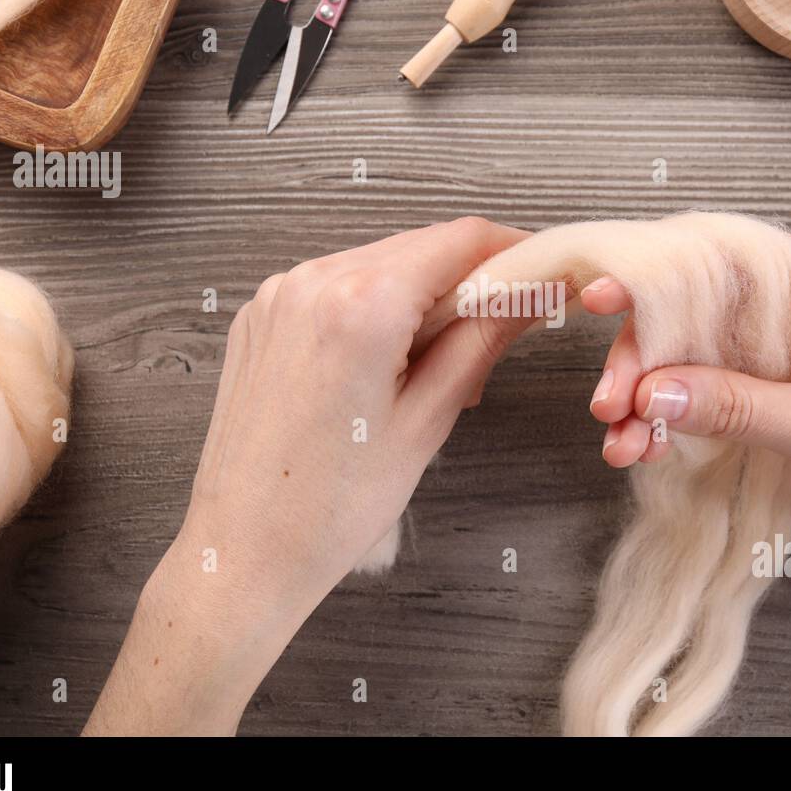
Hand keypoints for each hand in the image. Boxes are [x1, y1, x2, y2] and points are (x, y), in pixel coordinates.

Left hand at [183, 217, 531, 608]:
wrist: (245, 550)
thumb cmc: (333, 504)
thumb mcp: (429, 418)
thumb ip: (485, 338)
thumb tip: (538, 291)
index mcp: (361, 304)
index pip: (463, 240)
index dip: (516, 251)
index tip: (545, 274)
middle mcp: (313, 281)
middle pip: (421, 247)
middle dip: (470, 280)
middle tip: (501, 335)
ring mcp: (279, 295)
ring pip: (379, 264)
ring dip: (422, 297)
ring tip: (437, 369)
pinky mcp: (260, 315)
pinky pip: (336, 287)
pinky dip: (374, 309)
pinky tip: (387, 366)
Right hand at [581, 236, 790, 580]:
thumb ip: (736, 406)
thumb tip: (650, 392)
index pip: (732, 262)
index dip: (663, 280)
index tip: (606, 300)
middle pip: (702, 312)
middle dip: (649, 359)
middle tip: (609, 401)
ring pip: (697, 358)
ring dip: (653, 398)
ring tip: (621, 442)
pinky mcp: (779, 397)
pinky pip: (709, 398)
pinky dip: (674, 423)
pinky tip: (645, 450)